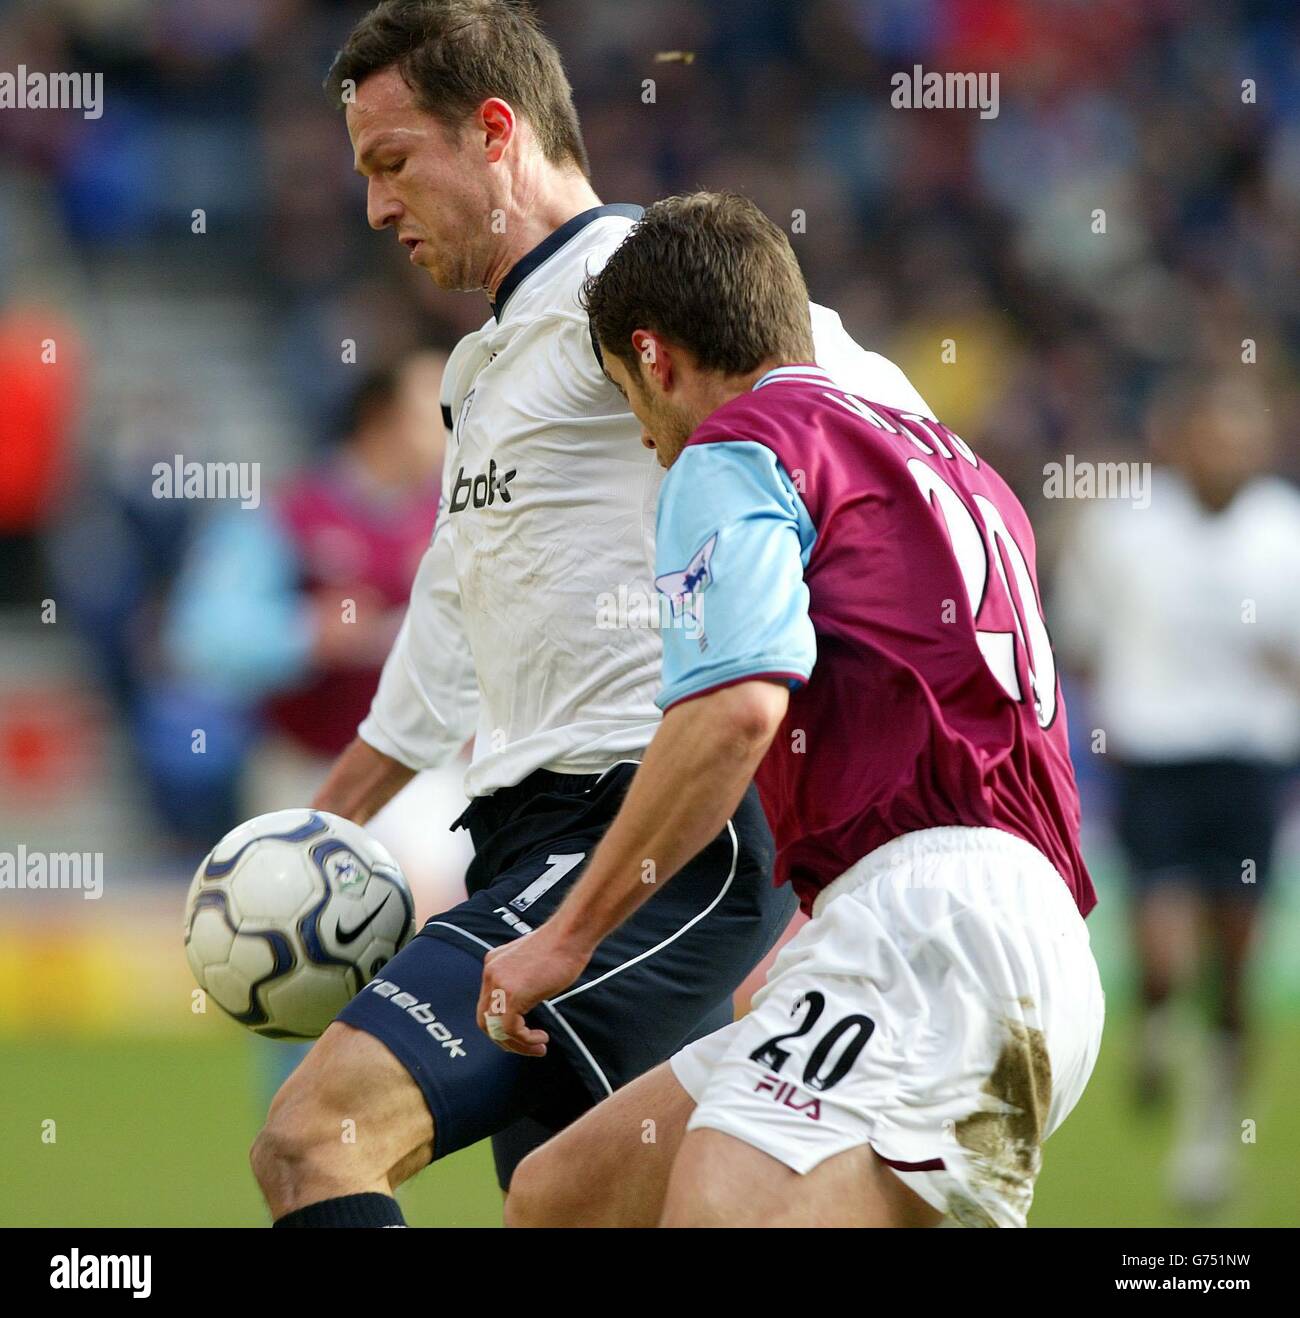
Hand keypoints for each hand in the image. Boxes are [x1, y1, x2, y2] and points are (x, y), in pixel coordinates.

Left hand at [476, 923, 593, 1056]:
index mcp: (493, 964)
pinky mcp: (512, 994)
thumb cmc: (561, 947)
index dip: (501, 1025)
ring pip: (496, 1029)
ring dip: (517, 1045)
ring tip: (539, 1047)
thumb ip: (521, 980)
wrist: (570, 935)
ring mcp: (499, 983)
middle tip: (526, 1047)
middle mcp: (491, 973)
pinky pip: (510, 1029)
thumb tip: (524, 1001)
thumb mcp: (531, 964)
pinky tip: (542, 1037)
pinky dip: (526, 1040)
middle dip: (505, 1040)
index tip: (522, 1033)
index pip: (487, 1005)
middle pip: (485, 1020)